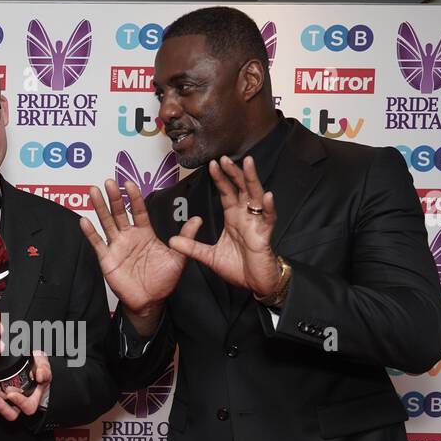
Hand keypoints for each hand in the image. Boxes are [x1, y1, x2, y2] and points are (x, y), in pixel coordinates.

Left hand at [0, 350, 50, 420]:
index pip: (28, 407)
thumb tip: (40, 376)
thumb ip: (44, 368)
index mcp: (31, 398)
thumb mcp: (42, 363)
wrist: (23, 363)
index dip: (20, 402)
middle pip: (10, 414)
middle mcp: (17, 404)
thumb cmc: (34, 366)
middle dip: (0, 406)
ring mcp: (4, 402)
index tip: (11, 393)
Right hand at [79, 178, 192, 334]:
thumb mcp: (178, 257)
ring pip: (107, 223)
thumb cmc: (163, 280)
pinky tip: (84, 220)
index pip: (138, 211)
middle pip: (119, 212)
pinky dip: (90, 233)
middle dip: (114, 197)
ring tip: (93, 191)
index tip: (129, 184)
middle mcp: (129, 237)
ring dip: (100, 207)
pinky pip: (97, 244)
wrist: (151, 301)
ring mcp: (117, 247)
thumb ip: (186, 238)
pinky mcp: (107, 259)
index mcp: (144, 233)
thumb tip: (197, 219)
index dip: (133, 198)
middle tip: (109, 182)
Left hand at [167, 155, 283, 298]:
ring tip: (248, 164)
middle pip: (240, 188)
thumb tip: (172, 240)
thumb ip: (192, 247)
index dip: (220, 178)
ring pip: (255, 196)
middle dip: (233, 172)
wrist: (254, 283)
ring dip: (252, 180)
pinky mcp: (265, 235)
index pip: (226, 192)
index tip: (212, 164)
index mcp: (233, 217)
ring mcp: (257, 223)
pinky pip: (269, 218)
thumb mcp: (209, 256)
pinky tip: (266, 196)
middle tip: (224, 157)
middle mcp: (245, 216)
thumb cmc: (237, 267)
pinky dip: (268, 207)